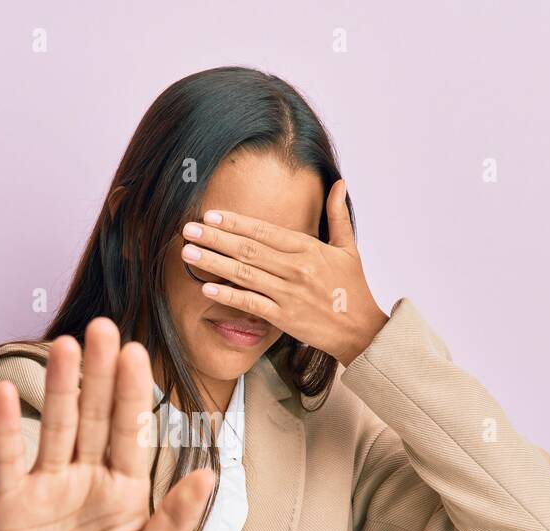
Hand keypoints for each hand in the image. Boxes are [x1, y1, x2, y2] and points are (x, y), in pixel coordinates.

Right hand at [0, 318, 215, 530]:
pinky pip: (10, 458)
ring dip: (61, 388)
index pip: (130, 431)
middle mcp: (87, 475)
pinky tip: (8, 392)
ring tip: (65, 346)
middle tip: (103, 329)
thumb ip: (174, 520)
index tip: (137, 353)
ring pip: (57, 427)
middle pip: (94, 416)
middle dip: (98, 375)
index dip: (132, 393)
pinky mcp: (12, 502)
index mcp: (124, 487)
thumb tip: (210, 474)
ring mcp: (48, 484)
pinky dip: (6, 427)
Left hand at [179, 180, 387, 364]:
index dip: (235, 222)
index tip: (211, 214)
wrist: (362, 330)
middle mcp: (296, 268)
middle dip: (215, 237)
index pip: (265, 231)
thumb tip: (338, 183)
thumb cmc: (353, 288)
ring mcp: (288, 293)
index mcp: (309, 248)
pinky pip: (251, 303)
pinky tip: (207, 287)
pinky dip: (228, 295)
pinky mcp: (284, 317)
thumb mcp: (348, 248)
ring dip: (213, 262)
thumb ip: (337, 215)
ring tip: (188, 252)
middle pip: (248, 249)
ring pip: (244, 273)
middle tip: (188, 228)